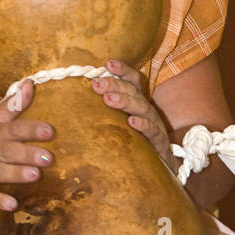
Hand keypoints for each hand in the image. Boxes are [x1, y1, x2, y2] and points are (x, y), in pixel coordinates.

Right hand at [0, 80, 55, 211]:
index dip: (31, 129)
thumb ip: (12, 105)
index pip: (13, 128)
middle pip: (8, 150)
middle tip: (48, 158)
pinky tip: (12, 204)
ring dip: (16, 173)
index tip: (50, 130)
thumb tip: (29, 83)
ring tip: (35, 175)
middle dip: (27, 153)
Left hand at [92, 59, 178, 175]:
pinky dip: (143, 125)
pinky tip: (132, 122)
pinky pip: (153, 131)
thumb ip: (104, 112)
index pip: (133, 81)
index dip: (123, 70)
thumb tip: (74, 102)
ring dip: (125, 101)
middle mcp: (147, 110)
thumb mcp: (119, 125)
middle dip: (115, 85)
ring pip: (142, 107)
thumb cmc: (134, 144)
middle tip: (96, 84)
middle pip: (134, 91)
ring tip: (108, 100)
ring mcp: (155, 125)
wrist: (160, 171)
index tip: (107, 63)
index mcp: (137, 103)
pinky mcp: (160, 142)